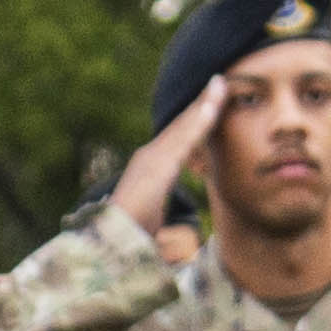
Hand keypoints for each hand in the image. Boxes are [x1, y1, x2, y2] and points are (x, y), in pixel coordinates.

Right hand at [111, 80, 223, 237]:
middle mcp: (150, 157)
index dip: (197, 120)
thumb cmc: (130, 238)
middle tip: (220, 80)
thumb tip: (181, 250)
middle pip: (183, 126)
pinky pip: (186, 138)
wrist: (108, 243)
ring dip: (205, 104)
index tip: (213, 103)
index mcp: (152, 169)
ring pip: (186, 127)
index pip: (180, 139)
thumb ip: (170, 229)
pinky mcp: (159, 164)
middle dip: (202, 103)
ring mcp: (153, 158)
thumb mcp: (155, 226)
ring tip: (221, 83)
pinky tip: (213, 105)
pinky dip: (200, 120)